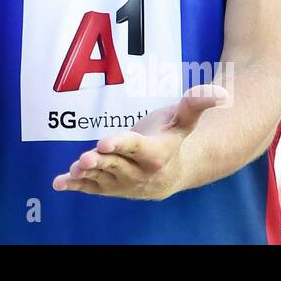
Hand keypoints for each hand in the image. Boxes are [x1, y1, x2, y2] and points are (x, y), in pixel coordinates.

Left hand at [52, 84, 227, 199]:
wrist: (171, 173)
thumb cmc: (172, 138)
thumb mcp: (184, 119)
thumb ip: (197, 103)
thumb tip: (221, 92)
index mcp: (155, 153)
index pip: (136, 148)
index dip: (121, 144)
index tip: (105, 141)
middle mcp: (138, 172)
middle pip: (116, 165)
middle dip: (100, 161)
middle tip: (85, 157)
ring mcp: (122, 182)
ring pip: (101, 177)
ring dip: (86, 174)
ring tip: (73, 169)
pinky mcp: (107, 186)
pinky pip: (90, 187)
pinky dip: (74, 186)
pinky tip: (58, 183)